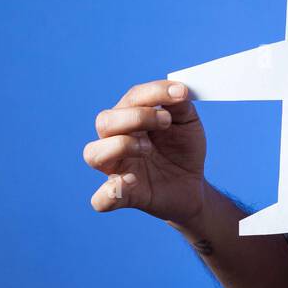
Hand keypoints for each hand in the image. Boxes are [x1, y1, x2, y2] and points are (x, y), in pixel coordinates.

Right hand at [84, 80, 206, 225]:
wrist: (194, 185)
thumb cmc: (183, 149)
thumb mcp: (188, 122)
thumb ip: (180, 104)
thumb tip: (178, 88)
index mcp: (131, 119)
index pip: (131, 98)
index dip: (153, 92)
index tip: (181, 93)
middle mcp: (116, 140)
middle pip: (105, 122)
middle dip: (136, 117)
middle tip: (166, 122)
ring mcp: (117, 169)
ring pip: (94, 153)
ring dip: (121, 145)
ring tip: (148, 149)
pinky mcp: (124, 195)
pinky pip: (102, 199)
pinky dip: (110, 192)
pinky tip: (132, 182)